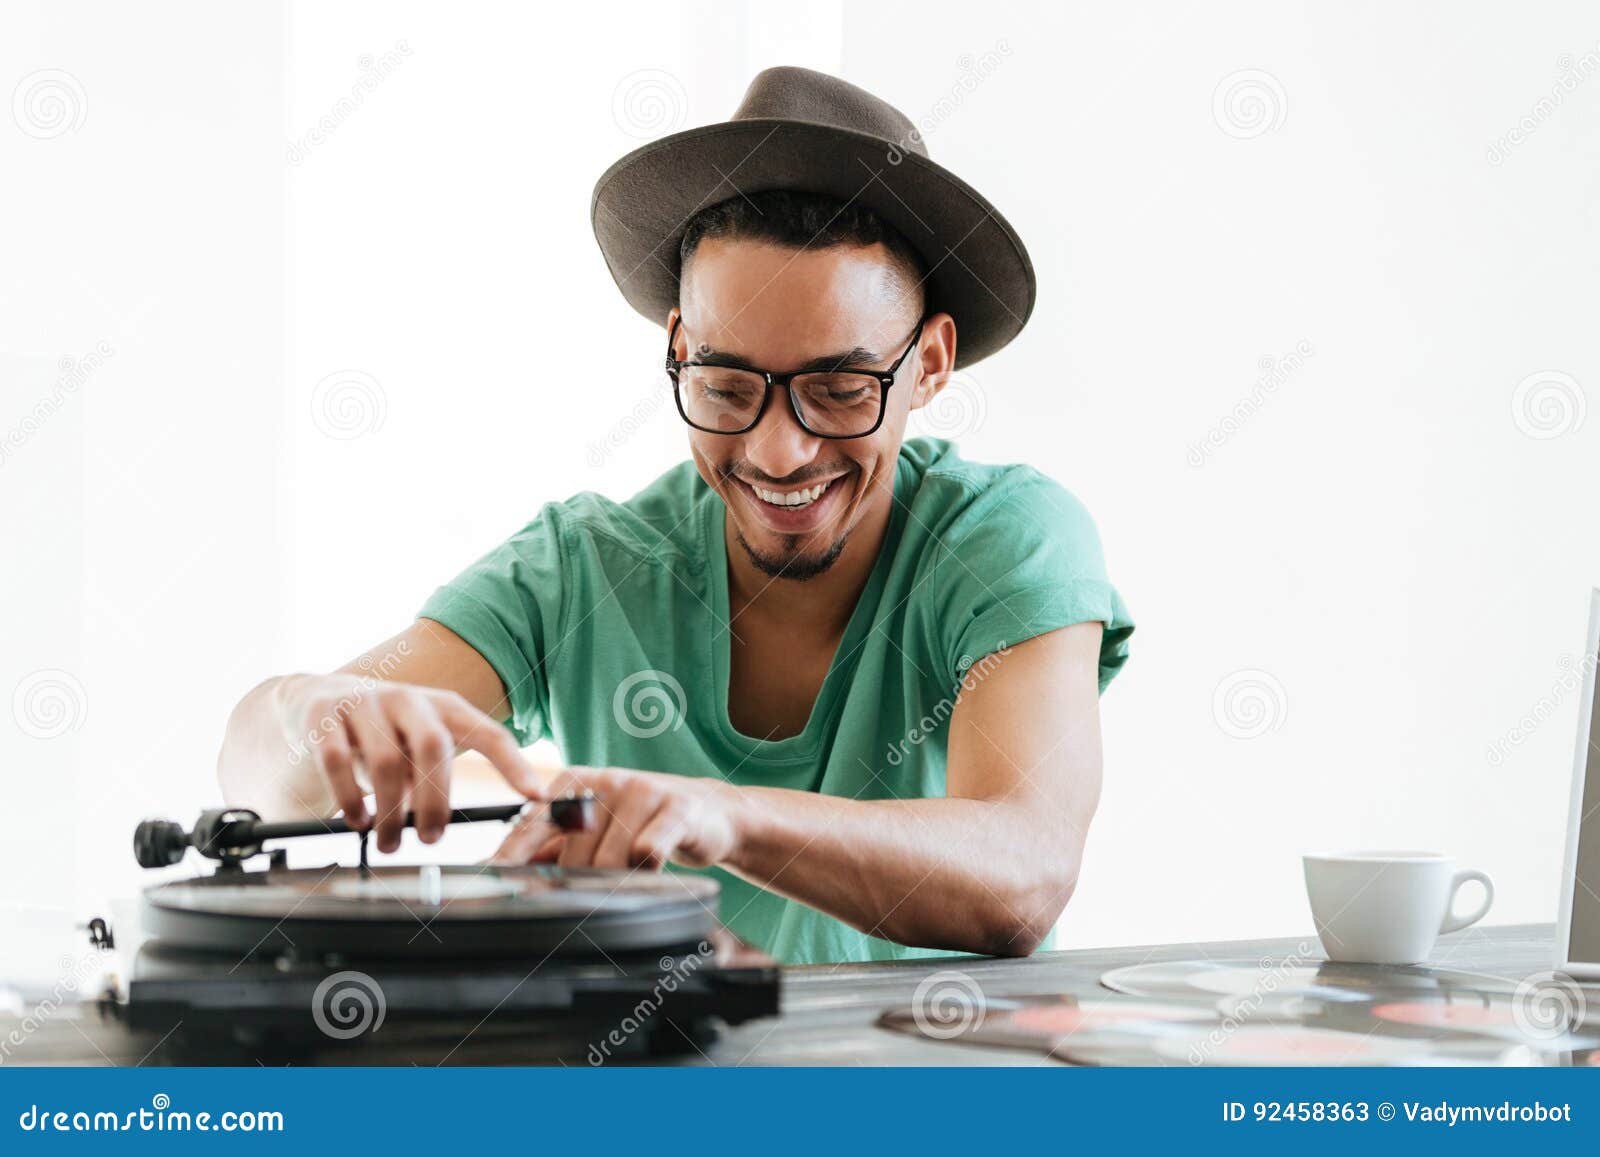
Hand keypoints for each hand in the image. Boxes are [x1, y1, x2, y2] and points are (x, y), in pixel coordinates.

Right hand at [275, 674, 541, 851]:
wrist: (315, 696)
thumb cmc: (382, 734)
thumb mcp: (415, 745)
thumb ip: (433, 775)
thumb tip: (442, 825)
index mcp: (442, 706)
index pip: (488, 733)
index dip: (514, 765)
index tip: (537, 797)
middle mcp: (408, 697)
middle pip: (434, 747)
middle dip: (436, 801)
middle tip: (431, 839)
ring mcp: (364, 702)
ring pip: (386, 763)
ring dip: (389, 813)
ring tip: (389, 842)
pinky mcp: (323, 714)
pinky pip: (338, 762)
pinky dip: (350, 799)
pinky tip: (356, 821)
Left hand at [491, 767, 741, 870]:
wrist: (708, 811)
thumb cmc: (642, 823)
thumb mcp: (593, 828)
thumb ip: (550, 847)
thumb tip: (499, 870)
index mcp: (576, 782)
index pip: (534, 822)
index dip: (513, 854)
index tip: (494, 880)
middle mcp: (605, 780)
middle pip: (573, 853)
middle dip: (581, 882)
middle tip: (596, 889)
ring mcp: (642, 791)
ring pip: (609, 860)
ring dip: (619, 880)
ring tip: (633, 874)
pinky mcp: (676, 809)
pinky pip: (649, 851)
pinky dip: (646, 868)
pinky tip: (653, 866)